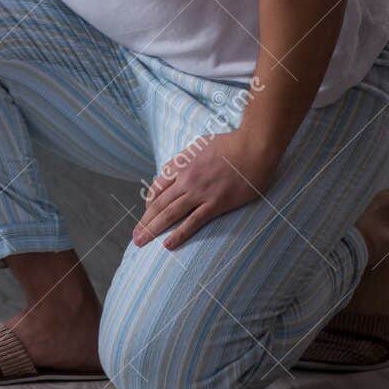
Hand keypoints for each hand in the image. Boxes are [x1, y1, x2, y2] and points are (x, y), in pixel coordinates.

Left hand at [134, 130, 282, 250]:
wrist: (253, 147)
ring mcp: (200, 192)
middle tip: (135, 236)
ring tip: (142, 242)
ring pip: (170, 213)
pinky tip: (168, 244)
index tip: (146, 214)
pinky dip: (179, 234)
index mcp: (182, 164)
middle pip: (159, 203)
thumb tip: (177, 167)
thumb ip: (186, 158)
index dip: (149, 203)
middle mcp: (186, 179)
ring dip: (153, 229)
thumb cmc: (230, 144)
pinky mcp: (216, 203)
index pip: (158, 187)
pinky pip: (193, 221)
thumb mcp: (200, 145)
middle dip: (144, 221)